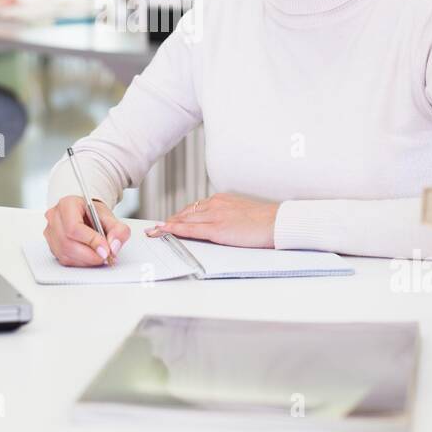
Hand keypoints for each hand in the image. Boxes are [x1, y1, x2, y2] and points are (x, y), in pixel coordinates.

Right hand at [43, 196, 131, 266]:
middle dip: (90, 254)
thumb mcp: (110, 217)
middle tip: (106, 256)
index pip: (74, 227)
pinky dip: (80, 262)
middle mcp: (55, 217)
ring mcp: (51, 232)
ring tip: (99, 255)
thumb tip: (114, 246)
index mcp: (67, 204)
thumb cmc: (94, 214)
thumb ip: (118, 230)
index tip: (106, 250)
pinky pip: (64, 260)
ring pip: (65, 254)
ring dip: (86, 260)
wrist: (86, 215)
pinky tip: (90, 256)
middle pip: (68, 243)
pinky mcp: (52, 246)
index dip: (91, 241)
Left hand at [148, 193, 278, 248]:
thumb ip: (228, 215)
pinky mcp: (217, 229)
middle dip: (170, 221)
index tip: (170, 221)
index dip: (181, 216)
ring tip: (154, 231)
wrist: (277, 222)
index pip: (195, 208)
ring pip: (185, 220)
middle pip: (186, 213)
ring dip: (168, 225)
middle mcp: (216, 204)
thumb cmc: (265, 221)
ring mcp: (215, 216)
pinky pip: (191, 229)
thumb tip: (221, 224)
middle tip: (156, 228)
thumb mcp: (243, 212)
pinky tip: (165, 230)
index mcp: (222, 200)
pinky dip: (176, 229)